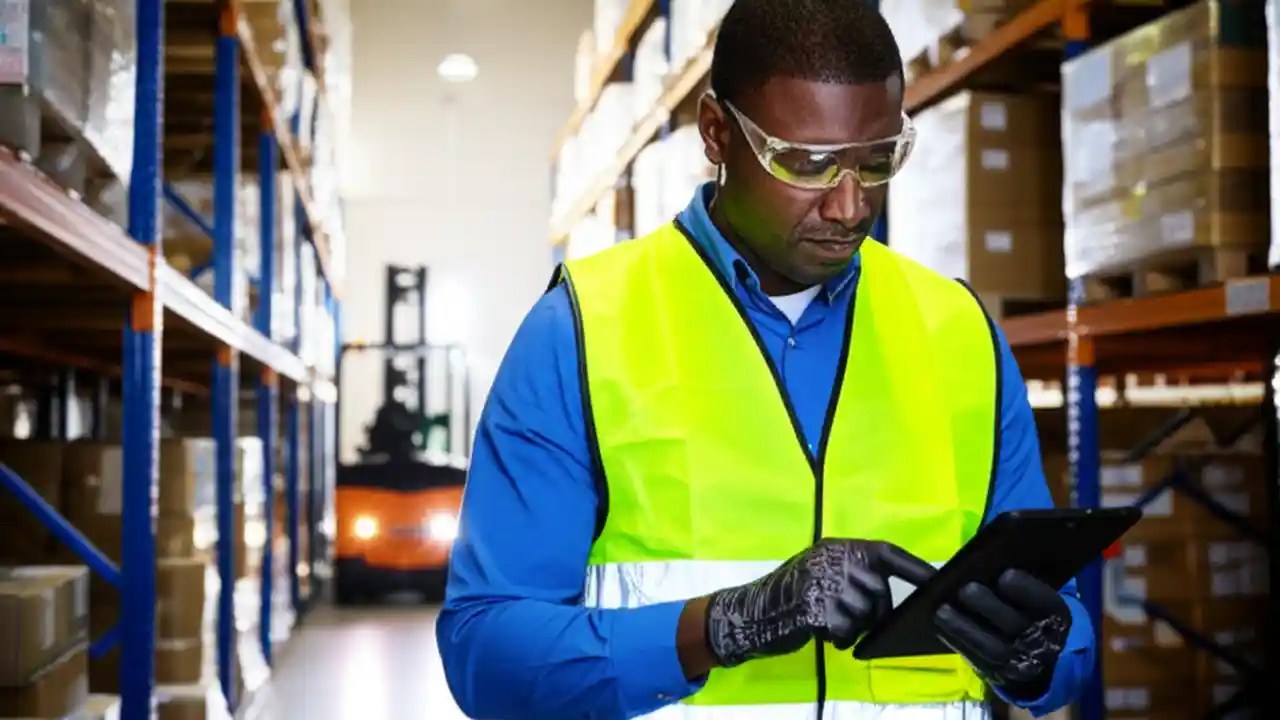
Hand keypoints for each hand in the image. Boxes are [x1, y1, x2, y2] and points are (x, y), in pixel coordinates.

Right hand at [704, 539, 934, 667]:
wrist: (749, 612)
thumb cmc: (789, 596)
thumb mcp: (820, 573)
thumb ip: (852, 575)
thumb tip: (888, 592)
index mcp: (836, 548)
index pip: (886, 552)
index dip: (915, 568)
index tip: (939, 581)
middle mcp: (831, 560)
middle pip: (880, 591)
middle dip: (875, 613)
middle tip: (851, 620)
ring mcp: (822, 583)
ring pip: (865, 614)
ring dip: (854, 628)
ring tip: (831, 625)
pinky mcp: (815, 608)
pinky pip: (846, 630)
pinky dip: (840, 638)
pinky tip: (823, 633)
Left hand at [934, 569, 1071, 700]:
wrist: (1032, 655)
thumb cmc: (1023, 608)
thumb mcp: (1030, 593)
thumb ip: (1009, 571)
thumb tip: (983, 542)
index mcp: (1055, 614)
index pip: (1047, 603)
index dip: (1027, 590)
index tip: (1005, 575)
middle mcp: (1040, 639)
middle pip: (1016, 625)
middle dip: (989, 606)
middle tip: (967, 589)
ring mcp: (1018, 660)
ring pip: (993, 649)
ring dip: (964, 628)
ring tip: (943, 610)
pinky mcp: (996, 671)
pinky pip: (974, 658)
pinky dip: (955, 638)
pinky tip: (939, 620)